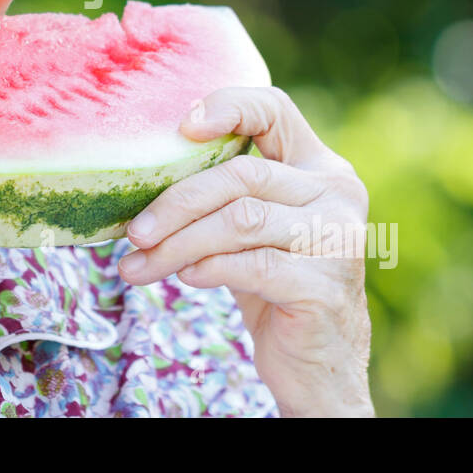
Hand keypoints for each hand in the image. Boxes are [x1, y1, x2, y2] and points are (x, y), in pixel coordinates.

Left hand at [119, 86, 373, 416]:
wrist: (321, 366)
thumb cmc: (273, 287)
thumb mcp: (251, 231)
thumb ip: (221, 197)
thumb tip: (137, 185)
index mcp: (320, 166)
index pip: (276, 109)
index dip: (228, 106)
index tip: (181, 127)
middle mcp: (337, 193)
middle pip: (242, 175)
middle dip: (177, 203)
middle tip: (134, 231)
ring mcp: (338, 239)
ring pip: (241, 220)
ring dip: (179, 243)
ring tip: (139, 265)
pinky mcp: (325, 286)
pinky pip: (253, 265)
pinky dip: (209, 267)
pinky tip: (186, 278)